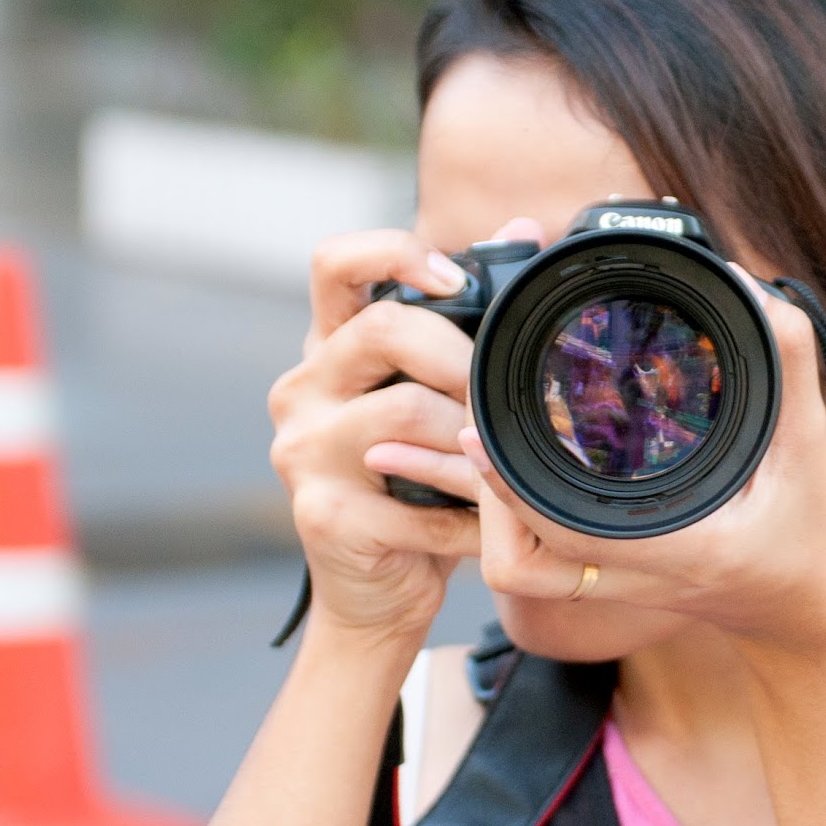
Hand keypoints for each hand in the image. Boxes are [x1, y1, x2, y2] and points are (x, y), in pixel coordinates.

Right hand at [267, 228, 486, 644]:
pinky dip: (471, 516)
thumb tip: (524, 231)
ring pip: (406, 412)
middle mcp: (300, 391)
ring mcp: (302, 453)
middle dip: (459, 355)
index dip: (396, 251)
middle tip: (499, 393)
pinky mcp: (323, 514)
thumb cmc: (414, 489)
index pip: (336, 263)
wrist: (374, 594)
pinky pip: (419, 500)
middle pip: (381, 328)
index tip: (457, 279)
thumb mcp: (434, 399)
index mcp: (328, 351)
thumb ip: (467, 323)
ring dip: (471, 440)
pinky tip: (492, 526)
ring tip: (500, 465)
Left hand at [433, 271, 825, 654]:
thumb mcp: (812, 450)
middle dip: (480, 498)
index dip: (508, 488)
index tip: (473, 432)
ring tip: (483, 445)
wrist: (815, 614)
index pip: (566, 533)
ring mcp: (619, 585)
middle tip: (469, 427)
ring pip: (522, 571)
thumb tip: (755, 292)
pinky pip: (542, 562)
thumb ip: (788, 369)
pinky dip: (516, 523)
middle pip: (518, 563)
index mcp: (678, 552)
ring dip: (491, 515)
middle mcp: (636, 577)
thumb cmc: (818, 541)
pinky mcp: (614, 580)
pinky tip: (513, 473)